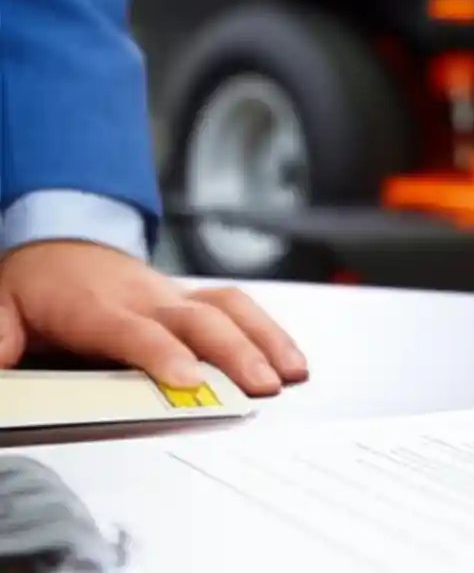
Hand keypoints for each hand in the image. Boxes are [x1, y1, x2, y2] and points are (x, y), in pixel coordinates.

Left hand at [0, 240, 306, 394]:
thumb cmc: (37, 286)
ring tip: (290, 373)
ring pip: (227, 309)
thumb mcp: (1, 309)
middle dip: (234, 353)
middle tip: (259, 385)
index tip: (188, 379)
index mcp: (95, 306)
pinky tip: (292, 358)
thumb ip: (0, 337)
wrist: (60, 241)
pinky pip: (239, 307)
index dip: (162, 353)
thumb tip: (0, 361)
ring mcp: (175, 295)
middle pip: (197, 320)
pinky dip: (270, 331)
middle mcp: (144, 297)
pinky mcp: (194, 299)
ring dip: (264, 340)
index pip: (132, 330)